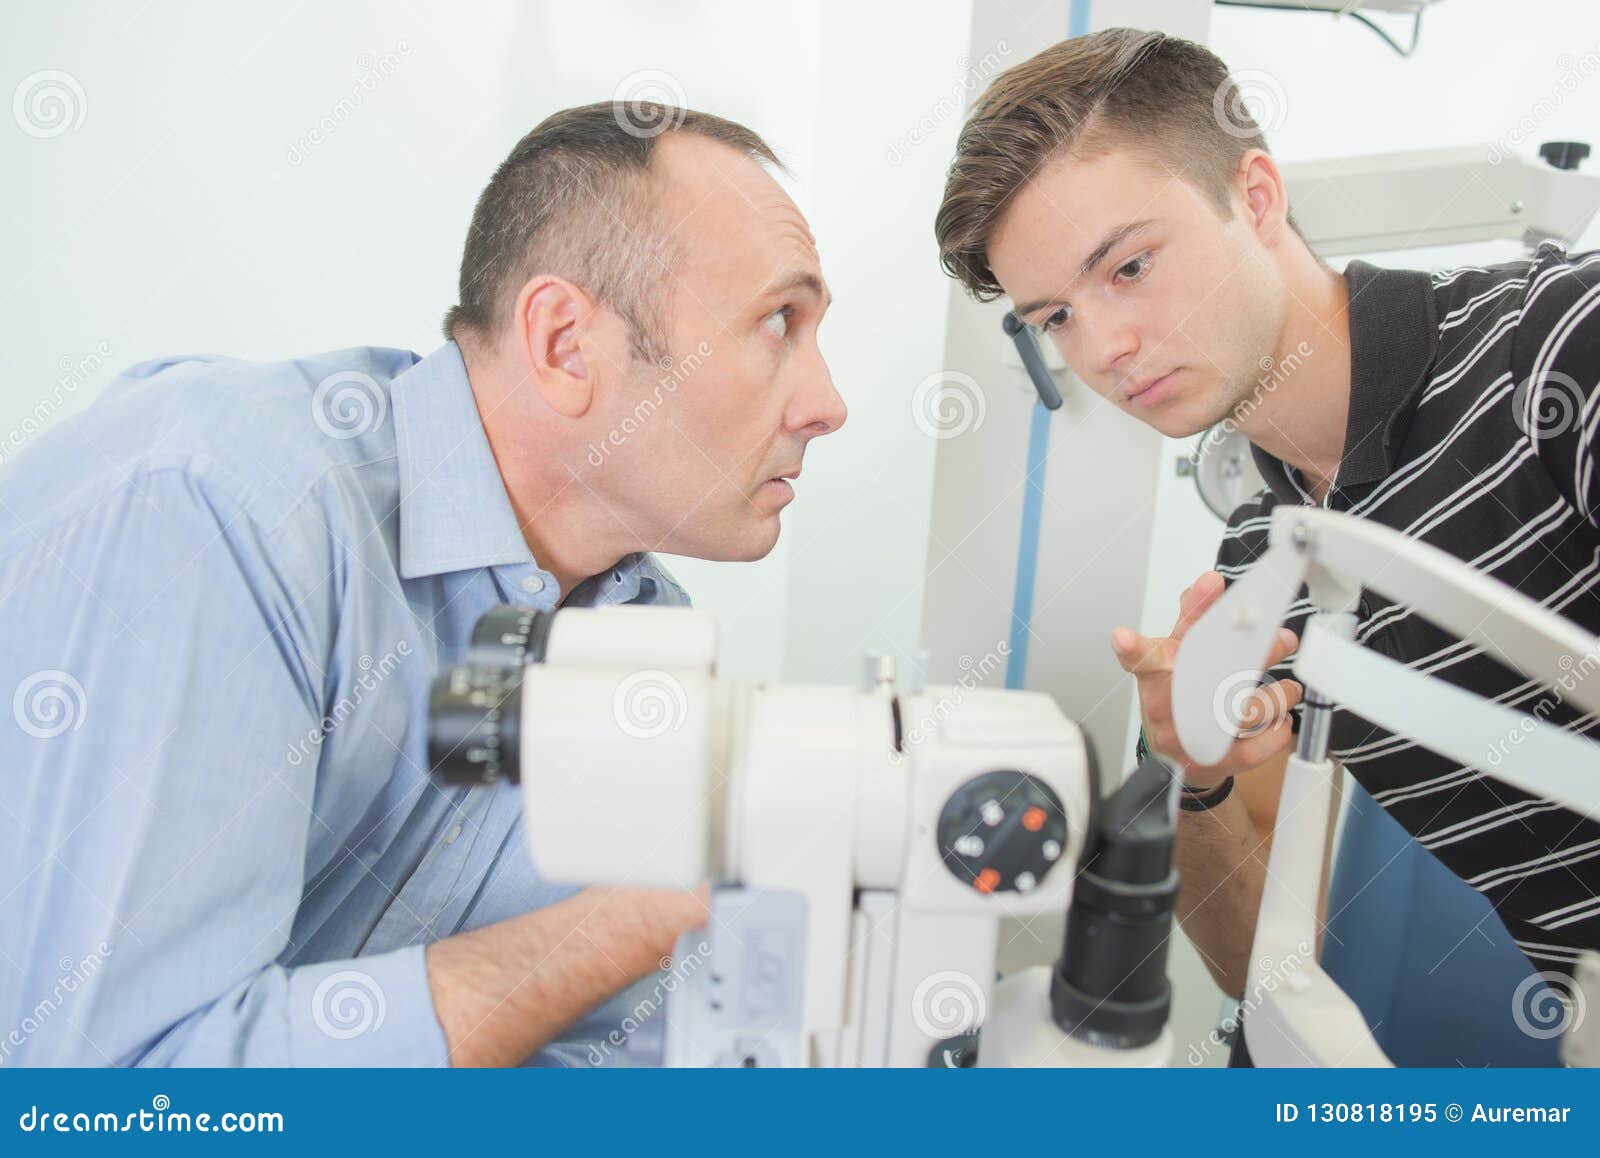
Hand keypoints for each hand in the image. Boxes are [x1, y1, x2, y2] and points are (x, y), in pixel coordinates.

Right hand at [1111, 571, 1301, 789]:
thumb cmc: (1174, 700)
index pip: (1143, 655)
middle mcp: (1168, 706)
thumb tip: (1203, 584)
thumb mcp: (1172, 655)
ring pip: (1242, 712)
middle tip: (1281, 638)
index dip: (1131, 647)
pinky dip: (1275, 731)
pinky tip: (1279, 720)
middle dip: (1253, 652)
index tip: (1123, 636)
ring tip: (1288, 687)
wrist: (1174, 756)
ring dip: (1277, 695)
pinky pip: (1254, 747)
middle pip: (1208, 676)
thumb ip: (1190, 620)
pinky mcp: (1213, 760)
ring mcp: (1188, 736)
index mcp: (1157, 674)